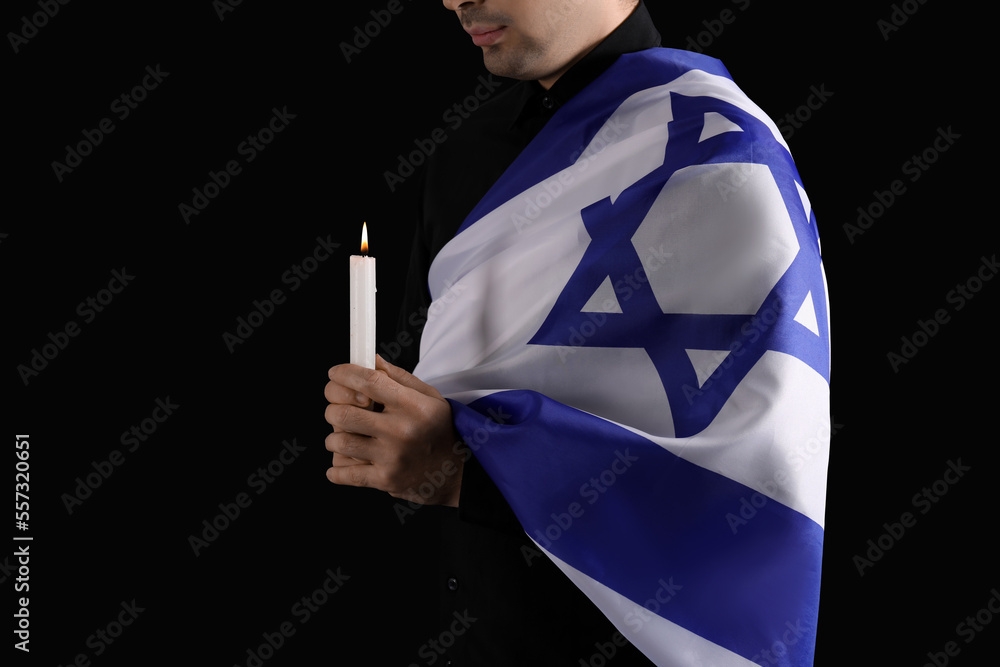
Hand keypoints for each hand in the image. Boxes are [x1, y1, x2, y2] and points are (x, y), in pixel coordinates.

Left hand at [323, 355, 464, 506]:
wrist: (457, 471)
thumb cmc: (439, 429)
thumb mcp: (429, 397)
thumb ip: (398, 377)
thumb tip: (369, 359)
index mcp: (412, 405)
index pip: (368, 381)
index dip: (344, 374)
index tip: (336, 373)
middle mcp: (401, 431)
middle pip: (343, 413)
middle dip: (333, 407)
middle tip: (338, 408)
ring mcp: (392, 458)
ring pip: (339, 442)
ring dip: (334, 438)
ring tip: (346, 437)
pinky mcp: (386, 480)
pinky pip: (344, 473)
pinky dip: (336, 469)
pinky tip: (342, 463)